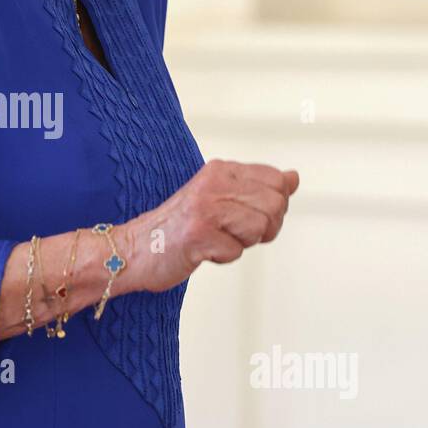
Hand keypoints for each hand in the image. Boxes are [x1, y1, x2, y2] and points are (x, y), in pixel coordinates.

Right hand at [122, 159, 299, 293]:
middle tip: (231, 233)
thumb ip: (258, 188)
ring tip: (215, 239)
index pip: (277, 182)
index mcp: (221, 170)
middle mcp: (214, 183)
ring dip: (241, 243)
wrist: (134, 249)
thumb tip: (293, 177)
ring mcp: (205, 208)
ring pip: (259, 228)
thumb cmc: (180, 227)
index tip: (246, 216)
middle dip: (261, 228)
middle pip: (274, 206)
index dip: (272, 207)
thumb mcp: (221, 197)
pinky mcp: (197, 234)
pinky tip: (202, 250)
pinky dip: (222, 257)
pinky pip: (235, 251)